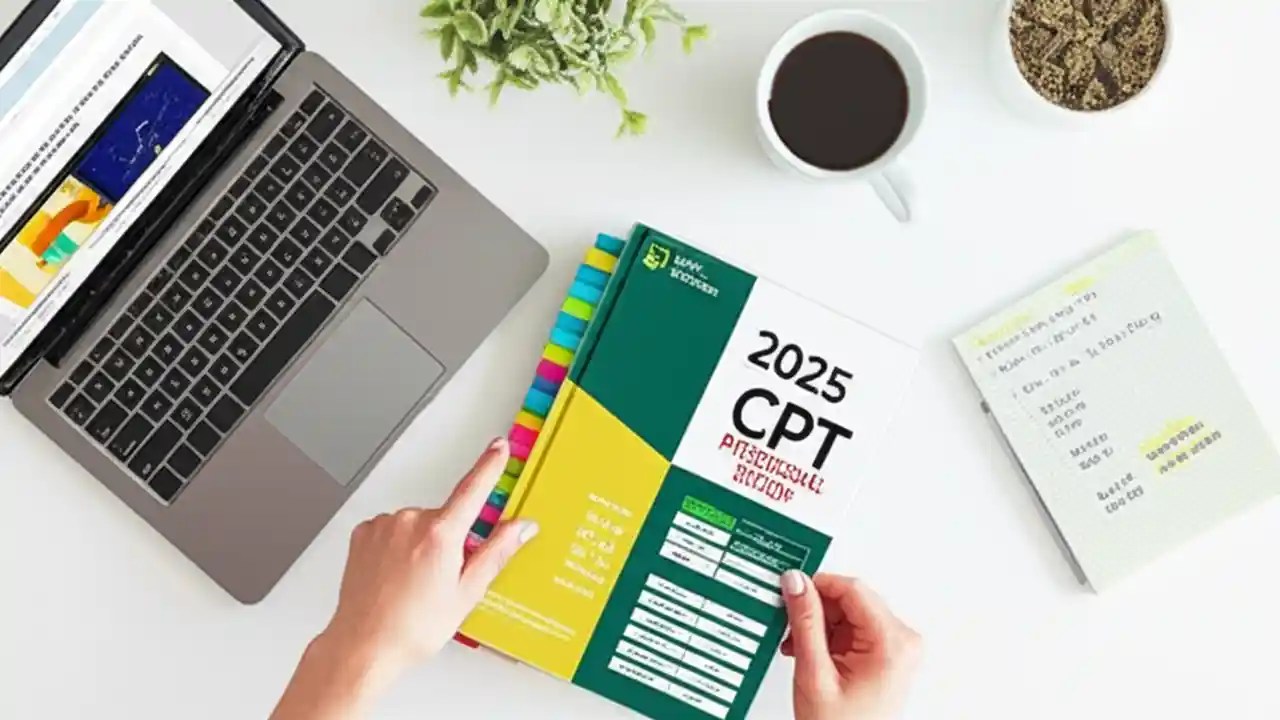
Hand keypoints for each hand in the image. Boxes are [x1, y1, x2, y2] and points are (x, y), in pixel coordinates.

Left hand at [271, 438, 537, 719]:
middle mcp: (410, 521)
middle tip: (442, 579)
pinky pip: (392, 530)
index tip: (498, 447)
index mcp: (440, 534)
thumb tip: (521, 527)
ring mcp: (383, 525)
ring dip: (421, 544)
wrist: (363, 646)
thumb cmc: (412, 628)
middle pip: (445, 518)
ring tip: (413, 584)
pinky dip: (397, 547)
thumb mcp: (467, 593)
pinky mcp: (363, 532)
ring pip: (417, 525)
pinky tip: (395, 576)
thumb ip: (497, 552)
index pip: (473, 489)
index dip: (489, 465)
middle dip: (450, 540)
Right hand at [780, 572, 921, 719]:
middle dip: (815, 611)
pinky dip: (828, 637)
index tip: (791, 586)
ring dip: (818, 625)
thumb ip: (805, 622)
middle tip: (789, 626)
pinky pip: (853, 630)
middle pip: (851, 600)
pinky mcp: (886, 656)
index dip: (817, 585)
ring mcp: (896, 649)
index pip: (853, 589)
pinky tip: (811, 653)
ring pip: (849, 614)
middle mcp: (902, 642)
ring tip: (798, 648)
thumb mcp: (814, 672)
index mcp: (892, 643)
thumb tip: (796, 582)